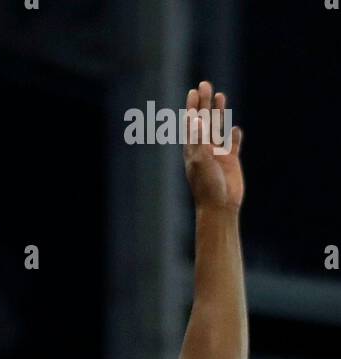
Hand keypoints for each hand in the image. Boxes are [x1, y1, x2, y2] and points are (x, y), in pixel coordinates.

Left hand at [183, 80, 243, 211]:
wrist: (220, 206)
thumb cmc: (207, 186)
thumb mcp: (200, 161)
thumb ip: (199, 139)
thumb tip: (196, 118)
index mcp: (193, 149)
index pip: (192, 123)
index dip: (193, 107)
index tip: (193, 92)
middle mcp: (204, 149)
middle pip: (205, 121)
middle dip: (205, 103)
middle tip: (205, 84)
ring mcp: (218, 154)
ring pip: (218, 128)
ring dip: (219, 113)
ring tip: (221, 96)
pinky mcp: (231, 161)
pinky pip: (233, 144)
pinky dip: (234, 136)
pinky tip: (234, 129)